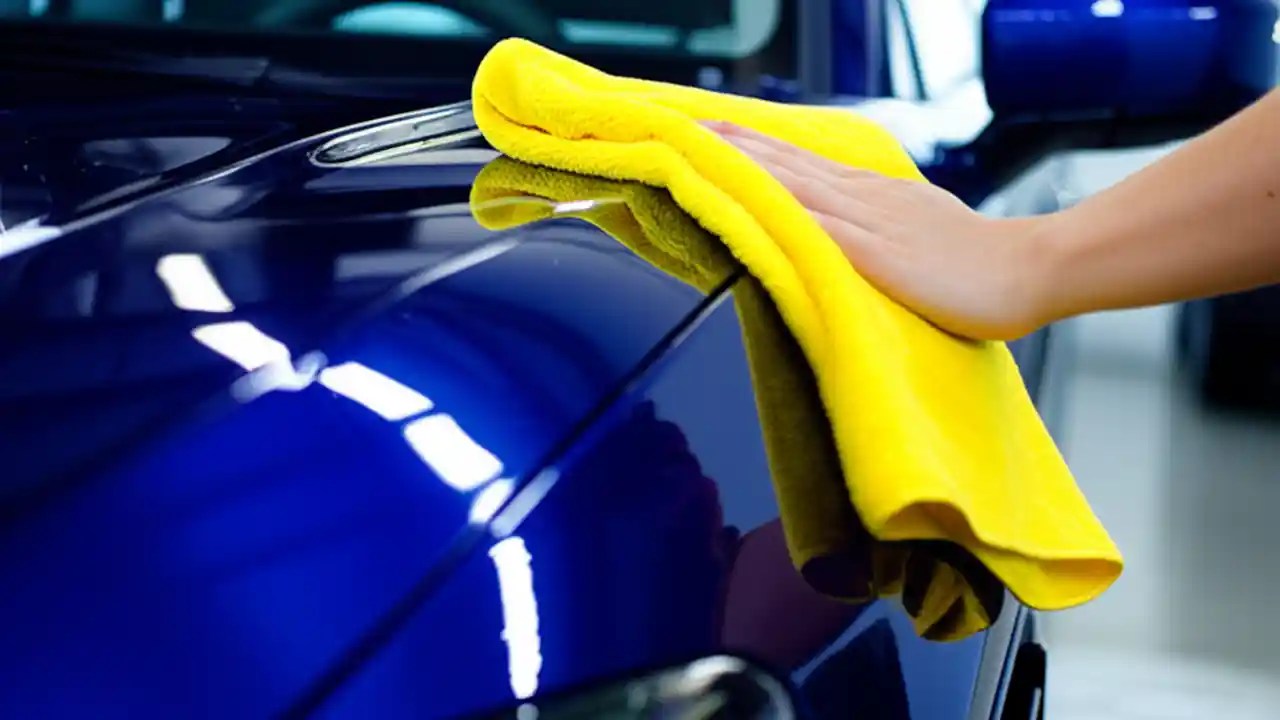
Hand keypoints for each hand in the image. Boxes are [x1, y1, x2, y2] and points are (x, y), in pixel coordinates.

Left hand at [705, 122, 1055, 340]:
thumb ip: (885, 224)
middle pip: (791, 164)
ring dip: (749, 167)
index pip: (806, 164)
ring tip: (706, 150)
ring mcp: (872, 224)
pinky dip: (783, 212)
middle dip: (739, 146)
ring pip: (798, 185)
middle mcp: (867, 199)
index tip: (721, 134)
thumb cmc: (982, 261)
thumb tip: (855, 227)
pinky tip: (753, 203)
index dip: (761, 148)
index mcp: (877, 195)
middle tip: (692, 127)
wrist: (1030, 270)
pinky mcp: (879, 256)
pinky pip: (820, 229)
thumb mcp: (923, 229)